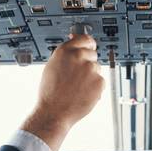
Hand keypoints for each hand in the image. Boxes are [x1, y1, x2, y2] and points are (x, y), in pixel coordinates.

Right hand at [21, 34, 104, 150]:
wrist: (54, 112)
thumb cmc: (50, 92)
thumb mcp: (52, 66)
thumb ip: (66, 54)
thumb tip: (75, 44)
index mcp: (65, 51)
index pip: (84, 39)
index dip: (88, 43)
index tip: (89, 46)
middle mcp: (78, 56)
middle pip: (92, 54)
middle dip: (88, 63)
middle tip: (78, 77)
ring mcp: (90, 69)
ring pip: (97, 68)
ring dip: (91, 76)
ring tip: (77, 87)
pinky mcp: (99, 81)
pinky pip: (101, 81)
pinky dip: (95, 87)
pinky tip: (83, 93)